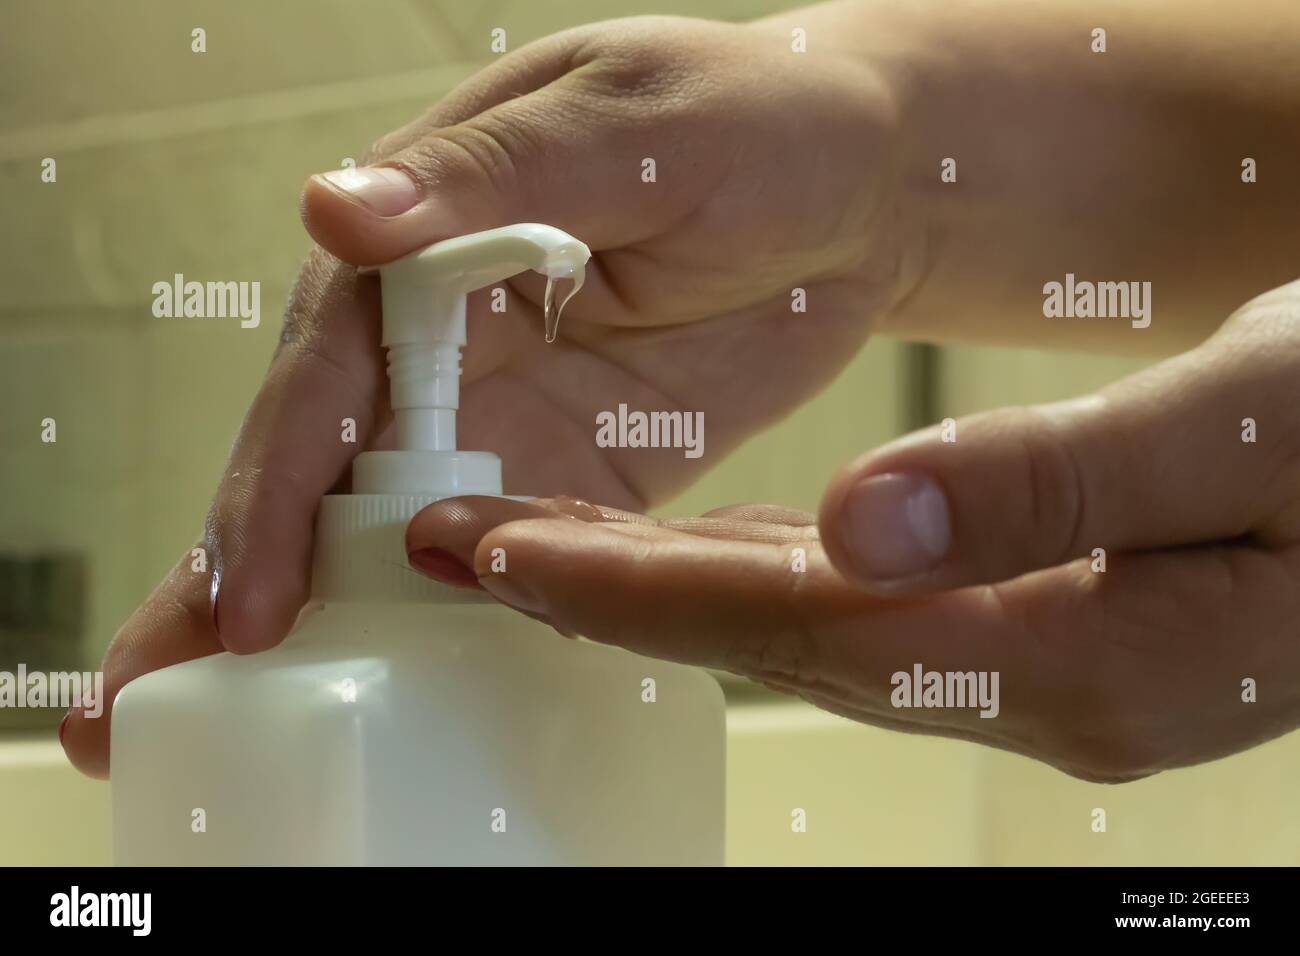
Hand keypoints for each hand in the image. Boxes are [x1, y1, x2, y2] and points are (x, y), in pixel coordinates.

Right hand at [62, 15, 909, 775]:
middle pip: (324, 466)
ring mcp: (510, 413)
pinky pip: (503, 555)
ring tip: (231, 720)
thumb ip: (488, 176)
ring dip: (316, 620)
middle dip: (240, 576)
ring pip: (391, 526)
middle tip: (155, 696)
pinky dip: (443, 620)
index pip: (326, 372)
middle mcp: (445, 337)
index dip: (276, 484)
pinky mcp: (580, 472)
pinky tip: (387, 685)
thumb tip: (335, 213)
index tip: (245, 597)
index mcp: (424, 236)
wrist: (866, 186)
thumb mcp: (622, 121)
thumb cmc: (752, 118)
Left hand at [406, 281, 1299, 781]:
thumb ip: (1053, 485)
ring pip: (809, 627)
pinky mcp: (1040, 630)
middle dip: (616, 597)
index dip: (641, 594)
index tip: (509, 556)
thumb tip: (864, 524)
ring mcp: (1039, 668)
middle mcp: (1040, 689)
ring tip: (544, 542)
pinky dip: (765, 577)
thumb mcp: (1245, 430)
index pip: (802, 628)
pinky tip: (703, 550)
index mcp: (1079, 658)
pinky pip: (866, 610)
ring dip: (672, 587)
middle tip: (473, 546)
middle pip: (779, 641)